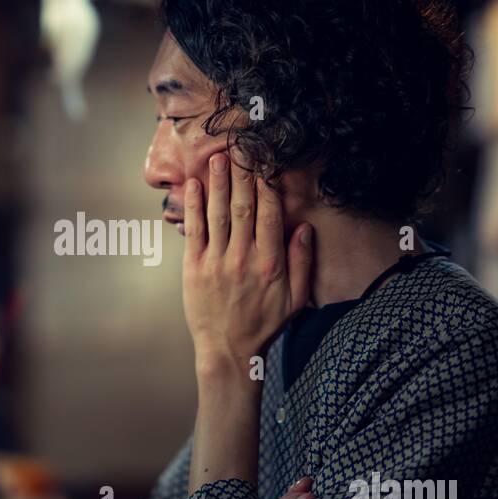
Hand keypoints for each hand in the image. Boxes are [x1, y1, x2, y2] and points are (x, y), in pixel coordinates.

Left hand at [182, 153, 313, 373]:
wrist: (228, 350)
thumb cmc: (264, 324)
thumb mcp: (295, 299)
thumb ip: (301, 263)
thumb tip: (304, 228)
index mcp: (270, 264)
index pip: (269, 216)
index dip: (267, 187)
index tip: (266, 163)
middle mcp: (243, 259)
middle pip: (243, 208)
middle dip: (242, 176)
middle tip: (240, 148)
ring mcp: (217, 262)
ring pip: (218, 215)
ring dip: (219, 184)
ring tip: (218, 158)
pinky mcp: (194, 268)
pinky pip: (195, 231)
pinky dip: (194, 207)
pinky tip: (195, 186)